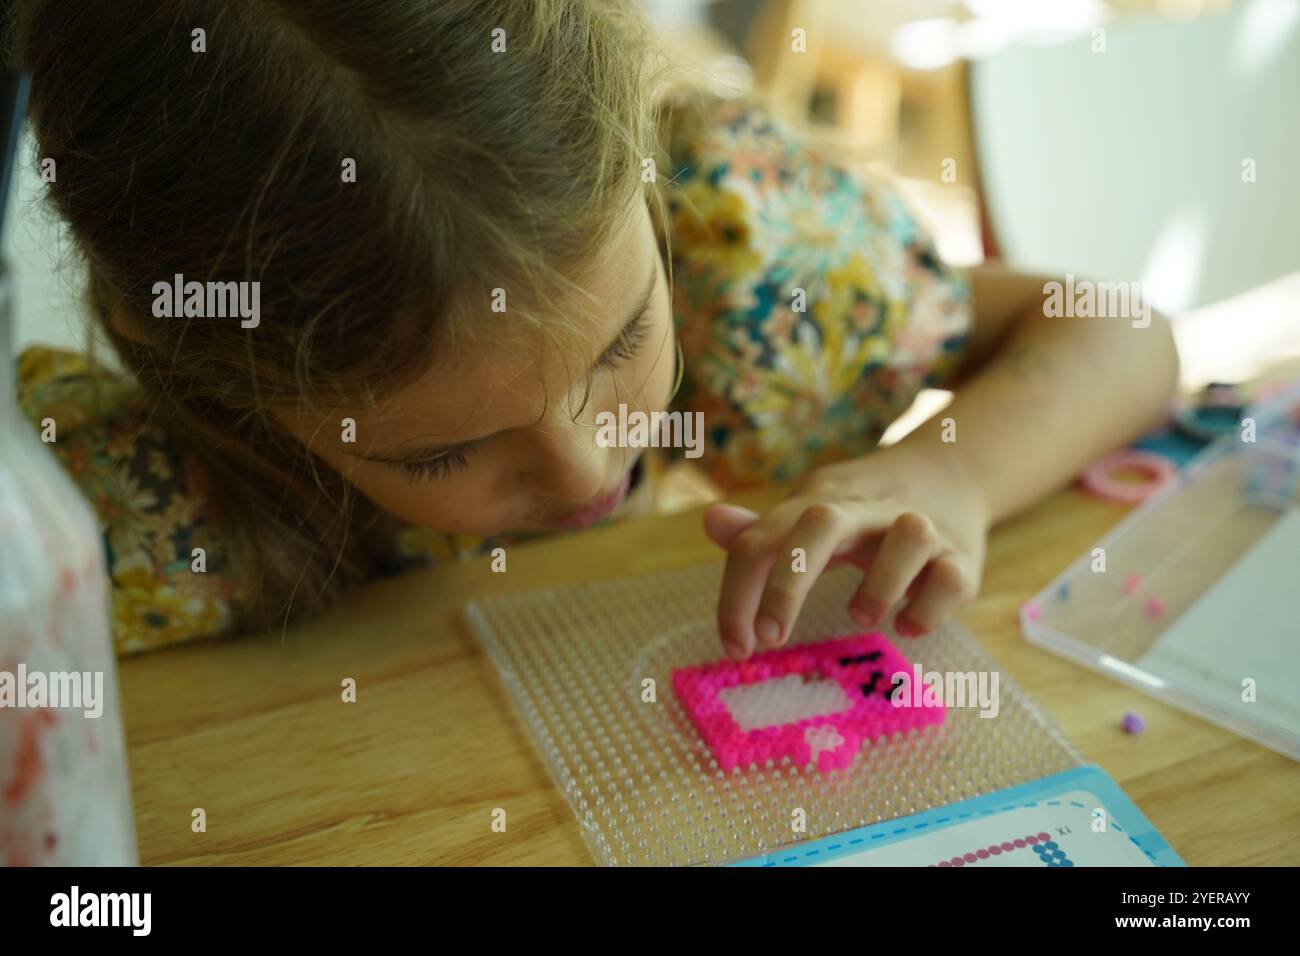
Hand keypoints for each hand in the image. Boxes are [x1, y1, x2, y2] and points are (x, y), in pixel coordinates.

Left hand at [703, 443, 989, 659]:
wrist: (951, 473)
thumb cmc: (863, 511)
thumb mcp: (811, 515)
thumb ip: (764, 532)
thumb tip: (711, 521)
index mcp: (820, 503)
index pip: (763, 538)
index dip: (738, 594)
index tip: (735, 648)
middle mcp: (868, 509)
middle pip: (821, 524)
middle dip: (787, 584)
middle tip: (770, 638)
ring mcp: (921, 527)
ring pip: (908, 537)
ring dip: (878, 586)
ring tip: (859, 617)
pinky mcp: (962, 556)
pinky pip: (951, 578)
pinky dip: (927, 608)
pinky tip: (906, 625)